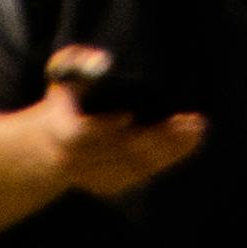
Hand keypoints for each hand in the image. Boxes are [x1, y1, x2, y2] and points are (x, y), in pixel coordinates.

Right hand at [35, 62, 205, 199]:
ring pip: (134, 168)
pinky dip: (165, 160)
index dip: (104, 127)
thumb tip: (103, 62)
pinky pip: (141, 175)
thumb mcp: (64, 71)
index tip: (129, 113)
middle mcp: (75, 161)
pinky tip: (188, 142)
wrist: (50, 143)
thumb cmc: (66, 96)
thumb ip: (79, 60)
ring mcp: (92, 178)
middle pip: (119, 153)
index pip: (81, 135)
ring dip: (169, 150)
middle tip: (188, 121)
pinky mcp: (109, 187)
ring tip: (196, 129)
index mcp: (60, 130)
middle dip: (155, 137)